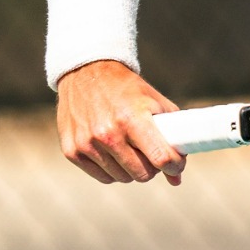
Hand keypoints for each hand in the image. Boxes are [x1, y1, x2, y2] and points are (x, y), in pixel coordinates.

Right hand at [56, 60, 186, 185]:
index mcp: (132, 118)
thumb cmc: (127, 89)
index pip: (160, 157)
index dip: (174, 165)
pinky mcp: (72, 151)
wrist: (87, 72)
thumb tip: (177, 177)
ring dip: (131, 168)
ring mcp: (87, 144)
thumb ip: (173, 134)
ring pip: (123, 178)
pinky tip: (113, 151)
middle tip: (150, 153)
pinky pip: (103, 177)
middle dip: (152, 167)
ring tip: (131, 148)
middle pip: (142, 174)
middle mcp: (108, 133)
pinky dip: (112, 169)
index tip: (176, 164)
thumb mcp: (155, 102)